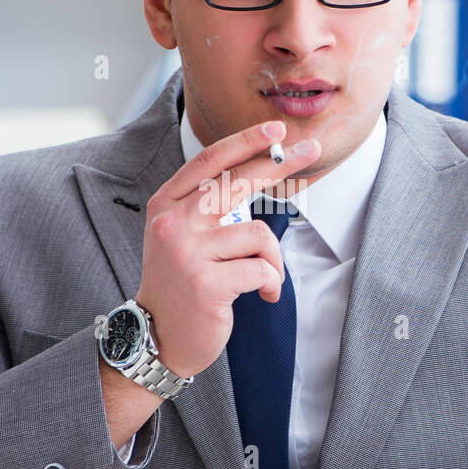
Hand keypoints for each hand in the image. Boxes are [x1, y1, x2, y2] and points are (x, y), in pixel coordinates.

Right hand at [135, 118, 319, 378]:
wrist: (156, 338)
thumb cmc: (181, 285)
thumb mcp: (182, 236)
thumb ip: (207, 207)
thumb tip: (256, 170)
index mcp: (166, 205)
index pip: (209, 162)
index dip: (245, 141)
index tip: (276, 130)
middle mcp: (173, 223)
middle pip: (236, 182)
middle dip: (279, 163)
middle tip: (311, 149)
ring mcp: (187, 253)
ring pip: (258, 234)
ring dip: (272, 260)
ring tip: (264, 280)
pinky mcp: (206, 283)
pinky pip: (261, 269)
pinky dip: (271, 283)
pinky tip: (262, 296)